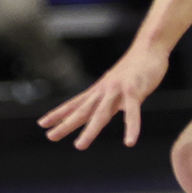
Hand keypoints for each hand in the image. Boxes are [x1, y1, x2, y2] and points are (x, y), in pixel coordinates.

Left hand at [38, 44, 168, 148]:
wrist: (149, 47)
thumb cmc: (134, 68)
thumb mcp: (116, 86)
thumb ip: (110, 101)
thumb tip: (105, 113)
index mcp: (99, 91)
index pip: (75, 104)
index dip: (58, 114)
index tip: (42, 123)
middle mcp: (104, 90)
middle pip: (82, 110)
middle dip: (65, 124)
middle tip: (50, 137)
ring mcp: (118, 90)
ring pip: (101, 113)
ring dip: (90, 130)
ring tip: (79, 146)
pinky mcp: (134, 90)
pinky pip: (132, 112)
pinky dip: (131, 127)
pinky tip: (130, 142)